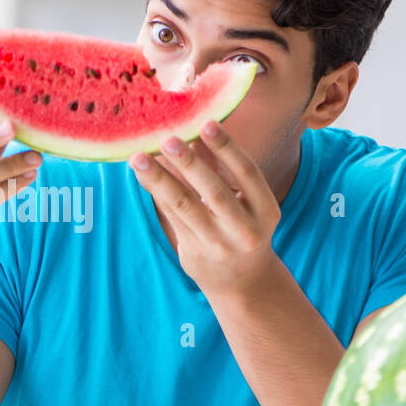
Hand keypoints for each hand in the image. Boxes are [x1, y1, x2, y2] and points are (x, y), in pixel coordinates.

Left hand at [128, 120, 279, 300]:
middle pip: (215, 193)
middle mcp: (245, 230)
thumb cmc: (242, 227)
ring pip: (185, 207)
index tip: (206, 124)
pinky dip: (157, 194)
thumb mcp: (245, 202)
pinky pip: (172, 218)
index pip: (248, 174)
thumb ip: (223, 171)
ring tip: (139, 158)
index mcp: (266, 210)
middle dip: (190, 165)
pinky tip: (143, 175)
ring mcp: (219, 245)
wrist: (242, 281)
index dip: (227, 148)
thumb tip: (194, 131)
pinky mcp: (194, 254)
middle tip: (168, 139)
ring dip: (160, 180)